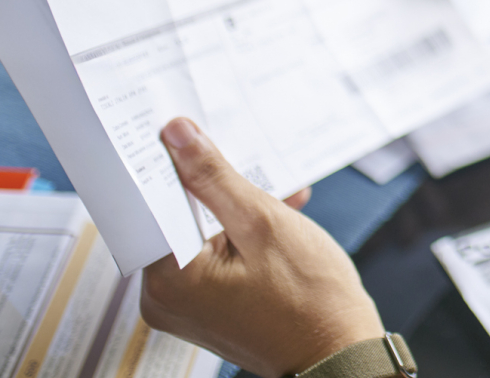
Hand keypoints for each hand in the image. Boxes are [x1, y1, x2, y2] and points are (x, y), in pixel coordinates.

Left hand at [141, 119, 384, 377]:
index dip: (171, 164)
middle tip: (250, 170)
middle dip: (214, 189)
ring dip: (234, 212)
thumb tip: (177, 136)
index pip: (150, 204)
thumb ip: (214, 178)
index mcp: (167, 279)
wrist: (339, 354)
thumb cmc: (310, 300)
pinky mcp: (205, 309)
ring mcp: (183, 308)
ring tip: (280, 203)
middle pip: (175, 219)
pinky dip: (239, 238)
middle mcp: (163, 299)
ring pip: (197, 236)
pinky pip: (211, 258)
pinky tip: (277, 223)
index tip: (189, 136)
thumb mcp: (264, 222)